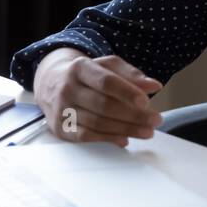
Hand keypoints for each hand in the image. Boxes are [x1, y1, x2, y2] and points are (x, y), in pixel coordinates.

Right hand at [33, 51, 162, 147]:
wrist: (51, 83)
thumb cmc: (88, 75)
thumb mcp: (107, 66)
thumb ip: (131, 74)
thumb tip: (154, 85)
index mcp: (80, 68)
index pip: (106, 81)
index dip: (127, 92)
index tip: (146, 101)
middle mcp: (67, 88)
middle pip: (103, 105)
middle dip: (133, 115)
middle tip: (155, 120)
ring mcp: (62, 110)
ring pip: (97, 123)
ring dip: (125, 129)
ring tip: (147, 132)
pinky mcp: (60, 128)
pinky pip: (86, 137)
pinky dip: (107, 139)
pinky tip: (125, 139)